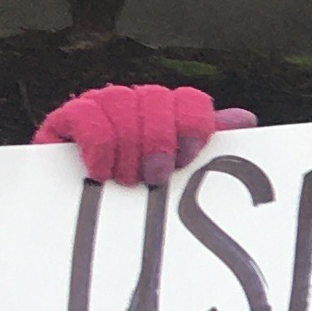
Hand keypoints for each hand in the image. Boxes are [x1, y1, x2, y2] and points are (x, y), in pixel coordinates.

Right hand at [35, 83, 251, 186]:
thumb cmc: (130, 195)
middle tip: (154, 177)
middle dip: (159, 142)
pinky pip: (88, 117)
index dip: (193, 126)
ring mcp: (98, 106)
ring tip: (124, 180)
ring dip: (127, 149)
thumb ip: (203, 143)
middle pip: (157, 99)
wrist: (71, 211)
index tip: (187, 159)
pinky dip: (98, 148)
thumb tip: (246, 119)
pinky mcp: (65, 119)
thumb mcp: (171, 173)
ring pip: (122, 103)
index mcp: (164, 112)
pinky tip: (99, 172)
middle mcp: (133, 102)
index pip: (190, 100)